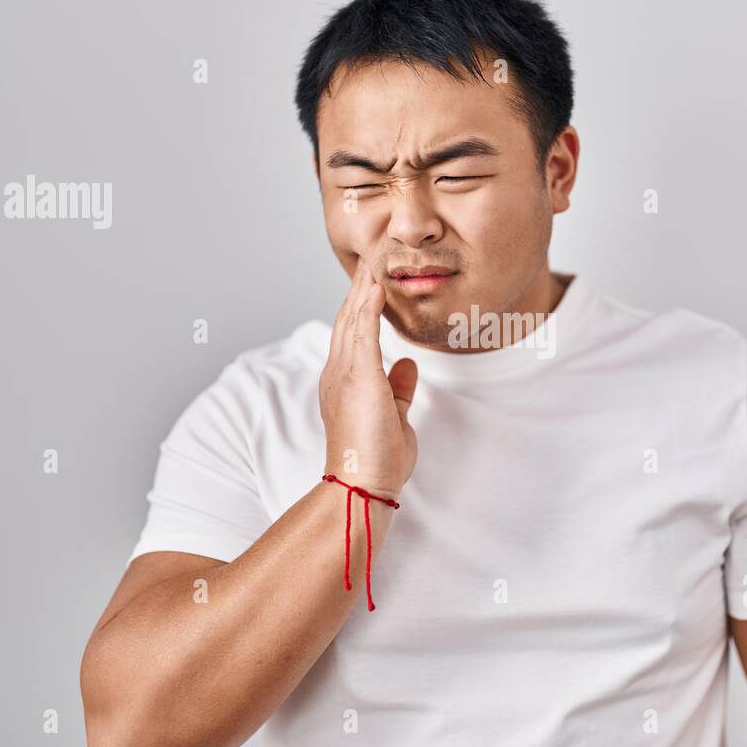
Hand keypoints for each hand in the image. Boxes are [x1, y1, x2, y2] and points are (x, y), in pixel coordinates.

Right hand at [318, 257, 417, 500]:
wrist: (362, 485)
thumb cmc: (376, 459)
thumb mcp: (393, 414)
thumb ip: (399, 387)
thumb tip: (408, 365)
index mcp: (344, 383)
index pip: (352, 337)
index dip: (361, 309)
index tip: (372, 285)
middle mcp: (337, 374)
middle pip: (347, 322)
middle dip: (359, 291)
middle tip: (370, 262)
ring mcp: (344, 376)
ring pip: (352, 322)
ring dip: (363, 291)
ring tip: (373, 264)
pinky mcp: (358, 380)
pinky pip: (363, 336)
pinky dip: (368, 309)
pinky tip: (376, 289)